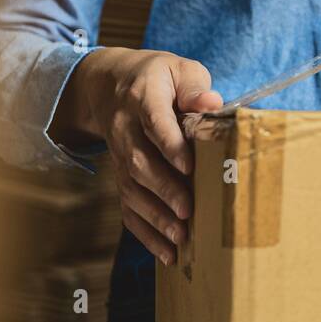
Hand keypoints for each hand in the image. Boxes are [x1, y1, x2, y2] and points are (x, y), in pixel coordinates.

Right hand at [55, 48, 222, 264]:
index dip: (170, 145)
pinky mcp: (121, 175)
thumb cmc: (158, 77)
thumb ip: (195, 86)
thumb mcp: (179, 68)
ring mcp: (119, 155)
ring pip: (131, 190)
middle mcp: (125, 129)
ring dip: (155, 216)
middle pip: (139, 162)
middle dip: (164, 189)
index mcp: (143, 98)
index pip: (155, 123)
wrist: (109, 84)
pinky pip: (127, 207)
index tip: (189, 167)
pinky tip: (166, 252)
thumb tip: (212, 102)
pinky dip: (145, 232)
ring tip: (180, 238)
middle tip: (187, 211)